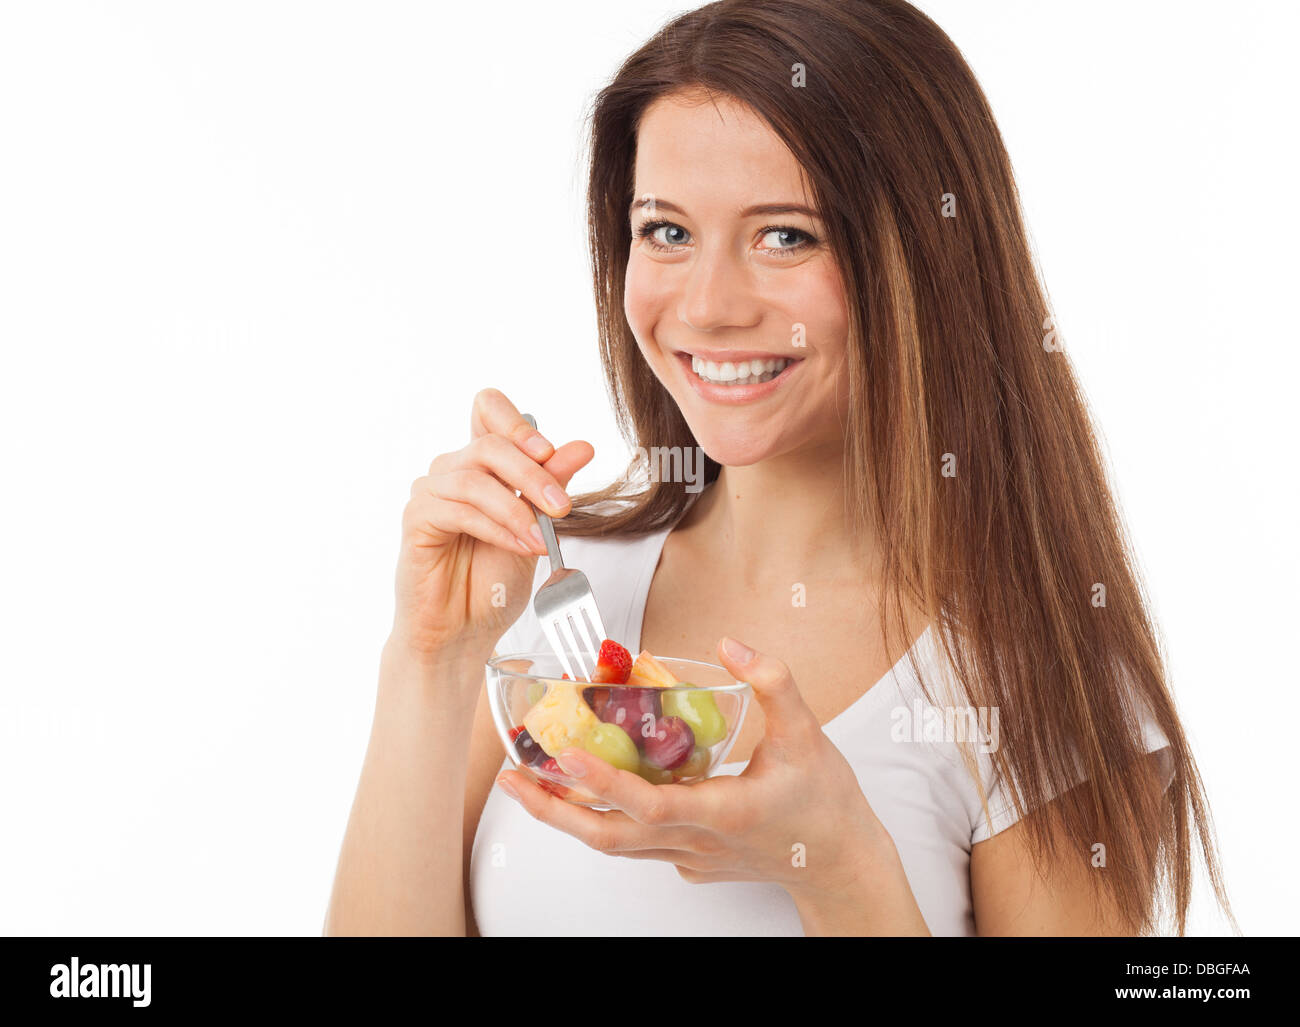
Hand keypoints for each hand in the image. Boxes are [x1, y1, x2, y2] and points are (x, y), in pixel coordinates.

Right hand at [391, 388, 592, 667]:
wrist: (465, 631)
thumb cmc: (494, 580)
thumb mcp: (536, 527)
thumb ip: (553, 486)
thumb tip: (583, 446)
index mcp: (482, 462)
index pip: (489, 408)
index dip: (518, 423)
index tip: (550, 453)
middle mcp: (452, 468)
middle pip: (490, 443)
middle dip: (534, 475)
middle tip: (563, 508)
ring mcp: (430, 491)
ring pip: (475, 477)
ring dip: (517, 509)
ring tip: (541, 541)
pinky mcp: (417, 519)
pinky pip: (459, 510)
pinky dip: (497, 528)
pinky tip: (519, 546)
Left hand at [495, 636, 927, 932]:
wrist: (840, 864)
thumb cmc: (826, 802)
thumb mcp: (809, 734)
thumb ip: (774, 683)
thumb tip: (732, 645)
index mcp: (729, 812)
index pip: (654, 805)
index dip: (607, 782)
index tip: (567, 755)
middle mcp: (699, 841)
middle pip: (611, 837)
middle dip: (555, 811)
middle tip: (510, 779)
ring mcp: (689, 856)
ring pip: (614, 844)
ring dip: (565, 816)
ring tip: (525, 783)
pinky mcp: (687, 860)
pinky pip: (633, 841)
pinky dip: (599, 816)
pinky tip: (581, 789)